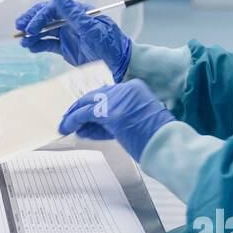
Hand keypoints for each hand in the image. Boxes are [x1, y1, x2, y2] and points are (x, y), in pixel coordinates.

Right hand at [16, 0, 132, 79]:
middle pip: (46, 17)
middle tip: (19, 29)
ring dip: (33, 35)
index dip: (39, 16)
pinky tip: (31, 47)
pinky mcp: (66, 48)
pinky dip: (38, 45)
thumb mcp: (91, 29)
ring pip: (45, 31)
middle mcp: (71, 21)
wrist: (121, 66)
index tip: (30, 27)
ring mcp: (68, 34)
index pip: (53, 9)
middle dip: (32, 22)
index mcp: (78, 12)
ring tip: (23, 42)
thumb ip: (72, 12)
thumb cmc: (110, 45)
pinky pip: (49, 44)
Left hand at [58, 79, 173, 160]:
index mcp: (135, 88)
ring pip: (88, 103)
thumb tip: (93, 123)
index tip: (82, 114)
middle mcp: (126, 89)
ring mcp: (118, 99)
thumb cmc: (156, 138)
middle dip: (80, 108)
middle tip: (68, 118)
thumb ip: (116, 118)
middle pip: (95, 96)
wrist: (167, 144)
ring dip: (74, 116)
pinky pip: (85, 114)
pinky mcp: (110, 112)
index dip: (92, 106)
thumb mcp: (136, 120)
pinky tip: (67, 127)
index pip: (106, 95)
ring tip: (65, 125)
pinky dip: (74, 120)